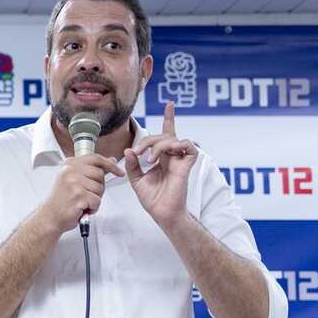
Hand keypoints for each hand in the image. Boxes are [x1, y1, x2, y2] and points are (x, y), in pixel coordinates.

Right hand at [40, 152, 123, 234]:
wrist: (49, 217)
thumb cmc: (61, 201)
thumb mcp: (73, 180)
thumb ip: (92, 169)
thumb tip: (111, 160)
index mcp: (69, 165)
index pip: (96, 158)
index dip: (110, 165)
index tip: (118, 171)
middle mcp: (70, 171)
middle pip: (100, 174)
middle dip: (99, 187)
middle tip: (87, 195)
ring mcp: (74, 183)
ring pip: (100, 188)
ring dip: (95, 199)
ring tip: (82, 202)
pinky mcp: (79, 196)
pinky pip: (97, 200)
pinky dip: (93, 208)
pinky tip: (82, 208)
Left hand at [124, 101, 198, 230]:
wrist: (162, 213)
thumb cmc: (152, 199)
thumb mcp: (136, 180)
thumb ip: (132, 165)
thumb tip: (128, 150)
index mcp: (161, 158)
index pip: (165, 134)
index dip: (169, 118)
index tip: (170, 104)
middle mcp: (171, 156)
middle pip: (163, 136)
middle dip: (147, 140)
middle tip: (137, 153)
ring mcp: (180, 160)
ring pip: (173, 139)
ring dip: (158, 145)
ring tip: (149, 159)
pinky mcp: (187, 165)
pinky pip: (189, 147)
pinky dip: (177, 145)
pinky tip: (165, 154)